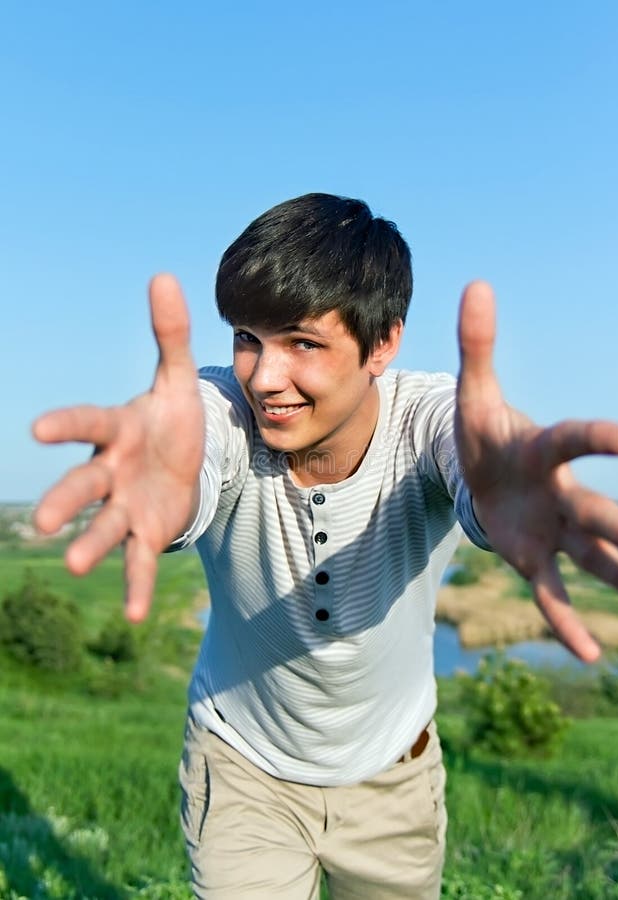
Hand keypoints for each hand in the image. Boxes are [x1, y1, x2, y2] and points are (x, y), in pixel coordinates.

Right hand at [33, 275, 204, 621]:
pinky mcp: (146, 531)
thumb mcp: (176, 378)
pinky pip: (138, 561)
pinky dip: (135, 587)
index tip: (37, 430)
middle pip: (84, 485)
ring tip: (77, 565)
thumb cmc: (170, 418)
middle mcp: (111, 470)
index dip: (66, 426)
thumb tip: (164, 276)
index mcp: (116, 429)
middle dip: (66, 502)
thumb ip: (169, 334)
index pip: (89, 423)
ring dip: (93, 546)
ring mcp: (126, 505)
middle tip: (46, 523)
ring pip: (105, 527)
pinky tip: (135, 616)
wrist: (182, 458)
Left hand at [455, 281, 617, 661]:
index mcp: (543, 449)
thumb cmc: (487, 432)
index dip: (598, 438)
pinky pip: (551, 593)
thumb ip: (477, 346)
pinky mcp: (533, 558)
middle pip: (594, 515)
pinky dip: (565, 621)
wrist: (484, 471)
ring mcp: (550, 530)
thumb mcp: (475, 392)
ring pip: (587, 558)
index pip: (572, 440)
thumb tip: (476, 283)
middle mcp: (559, 492)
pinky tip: (587, 653)